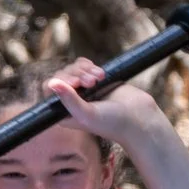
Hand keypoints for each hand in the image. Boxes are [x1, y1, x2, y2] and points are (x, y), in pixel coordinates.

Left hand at [45, 57, 175, 150]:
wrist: (139, 118)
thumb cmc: (112, 122)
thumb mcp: (87, 114)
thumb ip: (69, 100)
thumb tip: (51, 83)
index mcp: (64, 113)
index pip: (49, 89)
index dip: (60, 81)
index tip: (76, 84)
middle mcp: (71, 101)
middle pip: (61, 76)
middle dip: (76, 75)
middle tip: (92, 83)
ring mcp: (83, 90)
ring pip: (72, 69)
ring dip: (84, 70)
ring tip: (99, 78)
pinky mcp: (95, 80)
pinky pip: (83, 65)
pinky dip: (90, 66)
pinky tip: (101, 74)